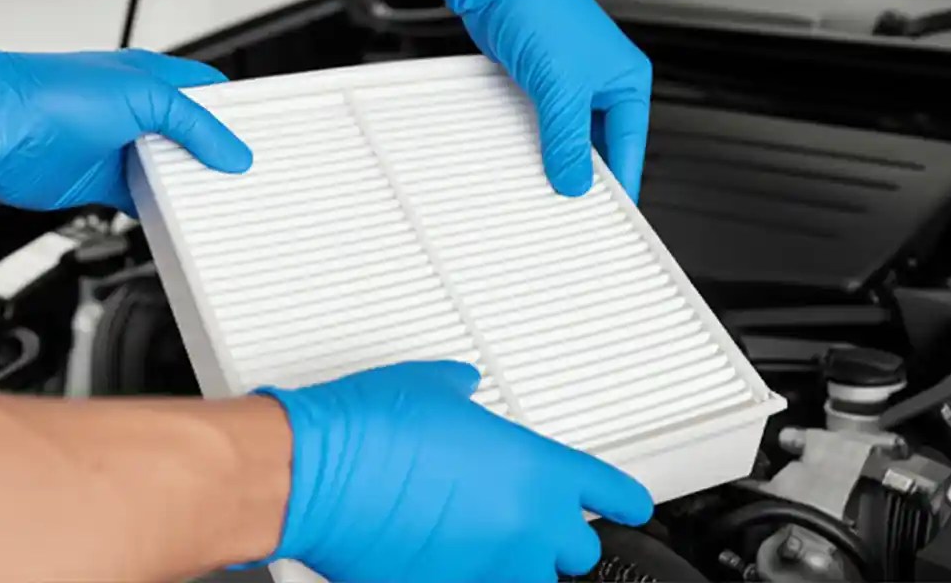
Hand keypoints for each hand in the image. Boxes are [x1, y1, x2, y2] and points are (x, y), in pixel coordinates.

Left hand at [0, 38, 251, 213]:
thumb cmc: (50, 94)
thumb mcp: (143, 98)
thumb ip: (195, 127)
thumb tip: (233, 154)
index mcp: (155, 79)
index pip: (212, 97)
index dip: (239, 117)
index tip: (265, 140)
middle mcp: (140, 113)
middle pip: (197, 139)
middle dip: (222, 159)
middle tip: (251, 179)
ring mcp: (123, 149)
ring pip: (174, 173)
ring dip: (193, 188)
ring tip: (224, 203)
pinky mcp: (105, 183)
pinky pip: (147, 202)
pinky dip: (164, 213)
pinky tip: (183, 221)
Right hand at [254, 361, 653, 582]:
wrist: (318, 473)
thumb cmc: (368, 430)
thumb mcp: (430, 388)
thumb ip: (461, 392)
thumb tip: (464, 387)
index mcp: (535, 470)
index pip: (608, 490)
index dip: (623, 498)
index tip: (632, 505)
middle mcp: (523, 526)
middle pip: (577, 550)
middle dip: (556, 538)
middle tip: (529, 523)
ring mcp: (489, 568)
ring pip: (531, 582)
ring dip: (516, 566)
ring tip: (488, 549)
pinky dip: (470, 576)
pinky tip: (448, 562)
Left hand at [426, 0, 651, 201]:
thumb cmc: (541, 9)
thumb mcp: (562, 88)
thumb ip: (568, 140)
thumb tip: (573, 182)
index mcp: (626, 82)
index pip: (630, 148)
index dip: (620, 185)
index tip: (610, 218)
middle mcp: (602, 84)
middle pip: (600, 147)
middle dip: (586, 175)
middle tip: (573, 208)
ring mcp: (569, 84)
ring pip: (569, 137)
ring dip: (557, 158)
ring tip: (548, 187)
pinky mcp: (539, 83)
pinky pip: (543, 125)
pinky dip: (536, 143)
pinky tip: (526, 159)